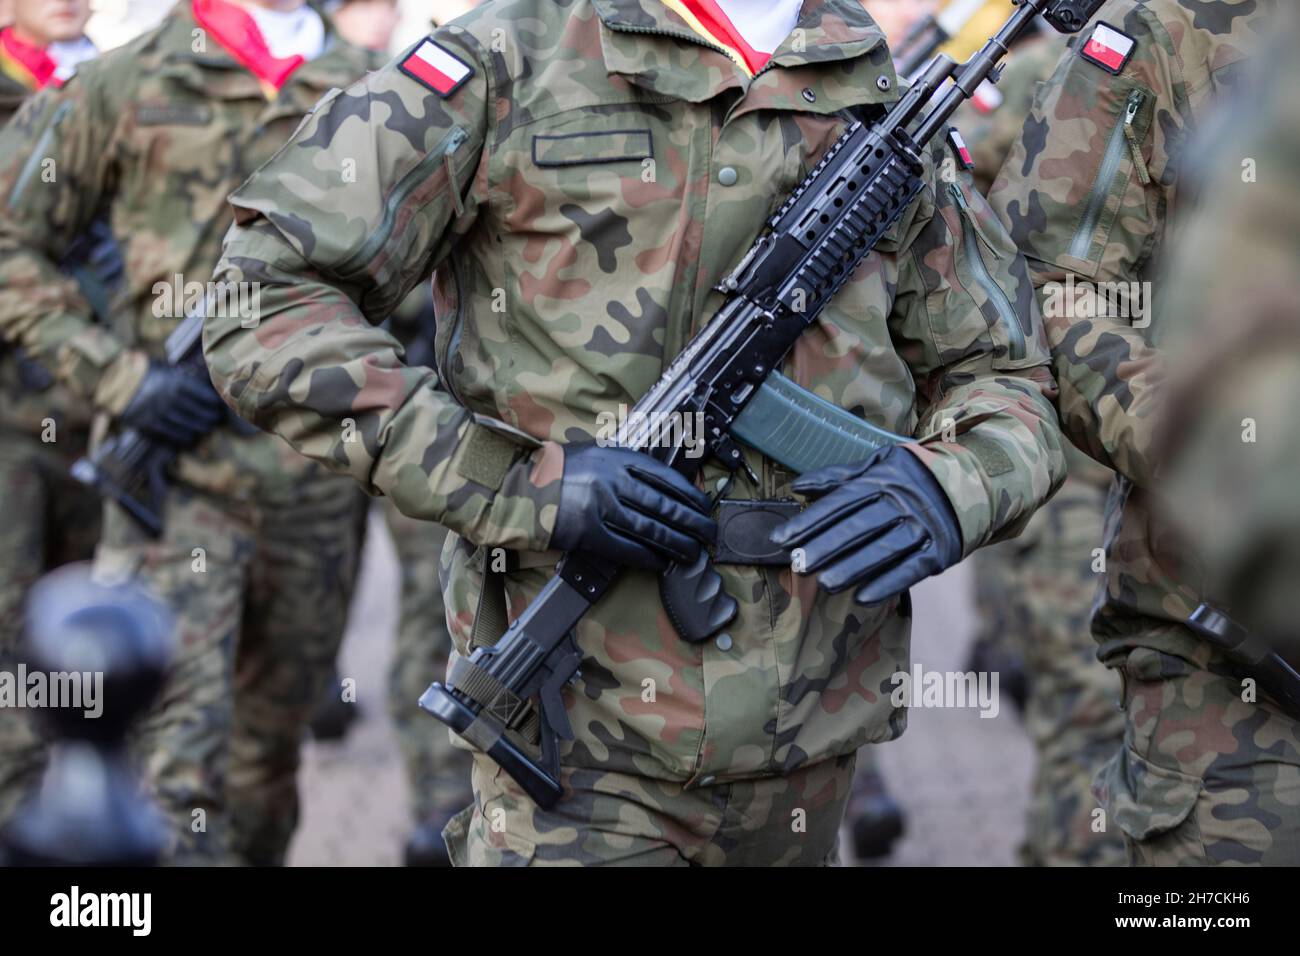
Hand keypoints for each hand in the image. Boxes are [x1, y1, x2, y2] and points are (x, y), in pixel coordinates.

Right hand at [119, 361, 225, 448]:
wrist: (114, 383)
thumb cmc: (145, 373)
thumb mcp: (166, 368)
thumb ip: (184, 377)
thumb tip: (207, 386)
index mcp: (175, 381)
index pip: (203, 396)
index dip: (214, 403)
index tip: (219, 406)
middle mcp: (168, 397)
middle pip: (197, 412)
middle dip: (210, 418)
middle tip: (216, 420)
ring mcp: (158, 411)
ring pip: (186, 424)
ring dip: (199, 428)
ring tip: (207, 429)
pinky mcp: (148, 423)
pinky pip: (170, 433)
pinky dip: (183, 436)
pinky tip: (191, 437)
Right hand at [549, 442, 716, 570]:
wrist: (520, 488)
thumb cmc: (557, 471)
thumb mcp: (594, 454)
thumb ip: (625, 465)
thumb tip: (661, 485)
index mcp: (616, 458)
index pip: (665, 477)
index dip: (689, 495)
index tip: (704, 507)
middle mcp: (612, 481)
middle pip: (663, 505)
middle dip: (691, 523)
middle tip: (708, 534)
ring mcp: (600, 507)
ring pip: (649, 529)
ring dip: (676, 543)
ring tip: (692, 552)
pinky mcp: (588, 533)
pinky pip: (626, 548)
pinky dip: (647, 557)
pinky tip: (662, 562)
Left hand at [771, 445, 961, 604]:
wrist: (974, 483)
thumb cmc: (913, 476)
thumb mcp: (879, 464)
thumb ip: (838, 477)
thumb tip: (798, 486)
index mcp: (882, 479)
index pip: (839, 502)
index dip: (809, 521)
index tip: (782, 539)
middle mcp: (902, 501)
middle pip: (858, 526)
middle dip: (825, 547)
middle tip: (798, 565)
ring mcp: (923, 526)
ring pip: (883, 549)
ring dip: (853, 568)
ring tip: (824, 584)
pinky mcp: (940, 550)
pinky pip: (911, 569)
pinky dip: (887, 584)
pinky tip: (862, 597)